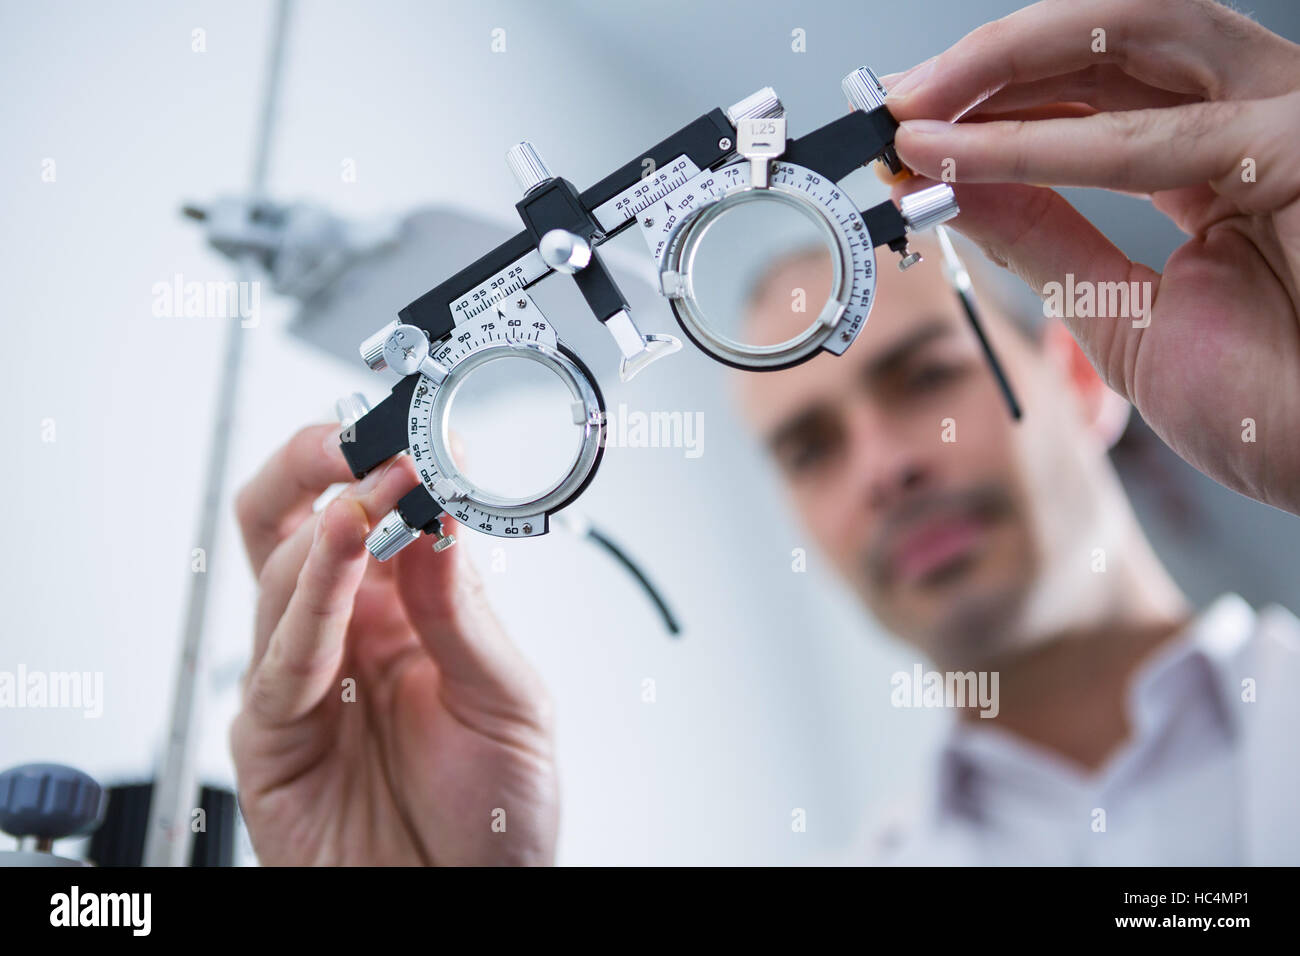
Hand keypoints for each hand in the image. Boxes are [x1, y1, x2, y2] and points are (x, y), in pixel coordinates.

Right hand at [229, 425, 557, 864]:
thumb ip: (466, 613)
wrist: (465, 905)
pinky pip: (279, 658)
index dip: (385, 463)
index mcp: (404, 610)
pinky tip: (339, 552)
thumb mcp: (509, 701)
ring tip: (370, 492)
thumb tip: (438, 517)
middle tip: (356, 433)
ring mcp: (303, 678)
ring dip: (325, 524)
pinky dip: (308, 598)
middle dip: (314, 463)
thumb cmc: (495, 815)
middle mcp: (347, 632)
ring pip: (279, 574)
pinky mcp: (271, 737)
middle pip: (290, 520)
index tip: (424, 431)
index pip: (373, 512)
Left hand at [881, 0, 1299, 513]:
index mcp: (1224, 161)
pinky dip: (1037, 144)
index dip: (1003, 100)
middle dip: (988, 68)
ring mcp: (1286, 118)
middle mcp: (1256, 120)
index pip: (1101, 92)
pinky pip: (1150, 138)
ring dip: (1004, 70)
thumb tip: (949, 188)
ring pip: (1134, 40)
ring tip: (915, 111)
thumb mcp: (1121, 313)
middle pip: (1112, 45)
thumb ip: (1044, 241)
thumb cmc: (1268, 407)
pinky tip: (957, 157)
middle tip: (896, 106)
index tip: (914, 129)